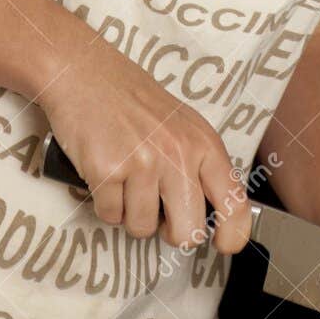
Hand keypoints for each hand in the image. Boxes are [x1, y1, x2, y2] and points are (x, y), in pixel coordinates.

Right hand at [41, 45, 249, 251]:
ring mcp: (143, 164)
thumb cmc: (134, 100)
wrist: (86, 74)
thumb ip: (199, 165)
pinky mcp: (108, 171)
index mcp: (204, 144)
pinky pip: (110, 216)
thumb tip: (209, 214)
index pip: (234, 202)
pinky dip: (105, 203)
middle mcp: (179, 155)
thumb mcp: (182, 126)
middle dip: (171, 232)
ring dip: (131, 213)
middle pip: (187, 233)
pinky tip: (107, 176)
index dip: (232, 234)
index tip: (224, 244)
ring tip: (127, 180)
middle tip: (160, 212)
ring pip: (142, 228)